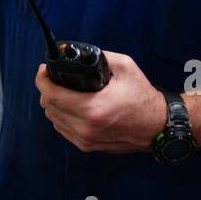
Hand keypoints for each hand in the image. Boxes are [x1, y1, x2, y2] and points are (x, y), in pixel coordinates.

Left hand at [35, 51, 166, 153]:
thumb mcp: (124, 66)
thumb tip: (73, 53)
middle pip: (48, 106)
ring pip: (53, 119)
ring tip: (64, 91)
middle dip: (48, 89)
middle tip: (56, 78)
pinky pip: (63, 129)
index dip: (42, 79)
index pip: (51, 95)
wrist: (158, 126)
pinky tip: (71, 106)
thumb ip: (98, 57)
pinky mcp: (87, 146)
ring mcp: (86, 140)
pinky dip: (62, 116)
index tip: (45, 70)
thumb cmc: (142, 96)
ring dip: (53, 103)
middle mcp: (86, 128)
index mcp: (93, 109)